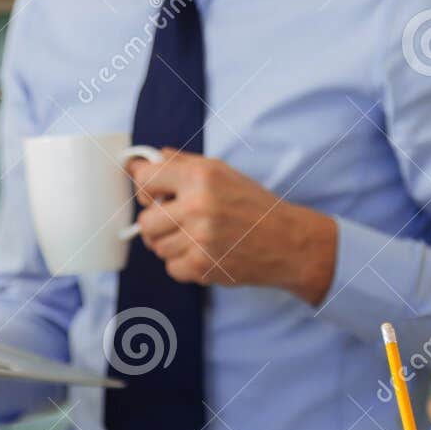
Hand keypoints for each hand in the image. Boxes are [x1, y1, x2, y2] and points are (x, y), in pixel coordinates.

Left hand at [127, 149, 336, 303]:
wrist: (287, 241)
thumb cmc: (253, 205)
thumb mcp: (221, 172)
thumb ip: (181, 164)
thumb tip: (143, 161)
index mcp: (200, 176)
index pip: (144, 179)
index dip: (145, 189)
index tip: (153, 196)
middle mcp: (197, 206)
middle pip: (145, 221)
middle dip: (156, 223)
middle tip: (176, 222)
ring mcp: (199, 239)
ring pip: (156, 247)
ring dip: (170, 244)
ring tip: (194, 237)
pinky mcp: (203, 267)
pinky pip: (171, 268)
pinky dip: (183, 264)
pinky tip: (203, 253)